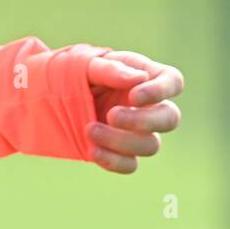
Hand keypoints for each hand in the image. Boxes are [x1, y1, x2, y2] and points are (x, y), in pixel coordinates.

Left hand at [84, 49, 183, 173]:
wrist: (56, 94)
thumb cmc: (79, 72)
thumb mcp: (89, 64)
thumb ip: (111, 69)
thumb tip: (139, 78)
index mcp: (145, 76)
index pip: (172, 81)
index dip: (161, 91)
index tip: (134, 96)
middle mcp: (148, 105)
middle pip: (170, 118)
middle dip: (142, 121)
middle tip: (112, 116)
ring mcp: (138, 131)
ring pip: (151, 145)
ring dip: (121, 141)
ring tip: (90, 129)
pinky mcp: (123, 152)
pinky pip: (131, 165)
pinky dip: (114, 161)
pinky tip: (93, 150)